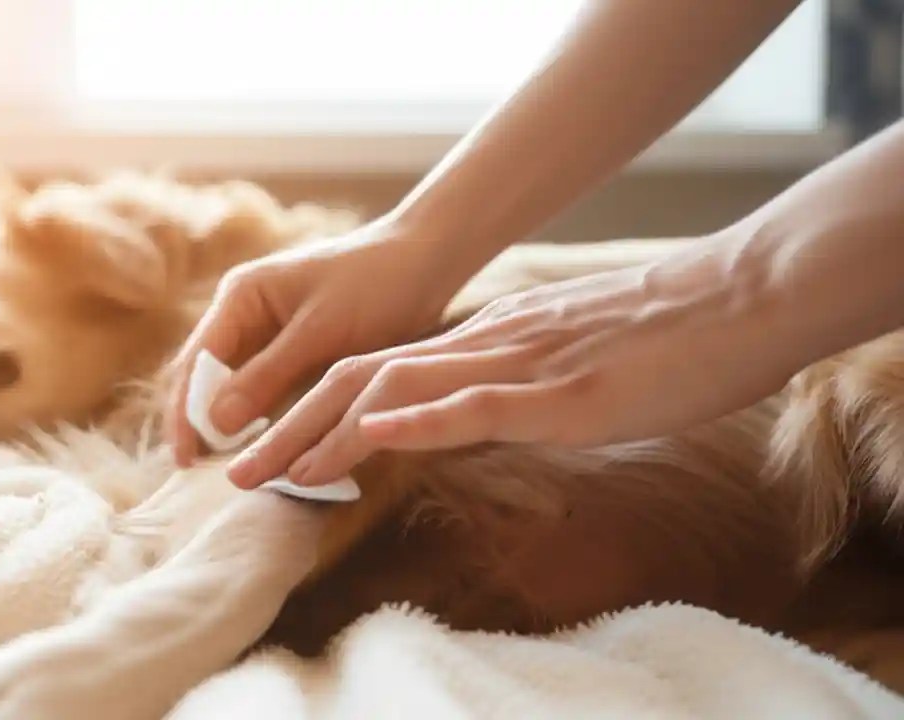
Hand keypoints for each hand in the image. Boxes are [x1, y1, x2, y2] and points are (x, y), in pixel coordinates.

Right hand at [165, 216, 471, 465]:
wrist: (427, 260)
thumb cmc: (376, 284)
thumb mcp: (320, 331)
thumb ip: (267, 375)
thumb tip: (215, 423)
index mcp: (240, 296)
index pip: (195, 362)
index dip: (185, 413)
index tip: (187, 460)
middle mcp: (244, 314)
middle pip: (205, 377)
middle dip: (199, 424)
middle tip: (200, 475)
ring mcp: (268, 333)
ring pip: (234, 388)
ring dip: (229, 426)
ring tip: (228, 472)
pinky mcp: (294, 351)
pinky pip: (266, 391)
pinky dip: (262, 420)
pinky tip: (265, 451)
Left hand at [226, 232, 801, 488]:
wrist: (732, 300)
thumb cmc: (661, 341)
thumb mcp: (566, 362)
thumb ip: (515, 382)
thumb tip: (477, 409)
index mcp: (484, 342)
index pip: (380, 373)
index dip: (314, 413)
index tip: (271, 451)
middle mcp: (483, 346)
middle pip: (362, 380)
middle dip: (289, 427)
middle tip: (235, 471)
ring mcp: (518, 365)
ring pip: (400, 391)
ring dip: (328, 433)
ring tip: (273, 471)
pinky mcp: (561, 391)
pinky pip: (477, 403)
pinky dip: (418, 420)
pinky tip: (371, 436)